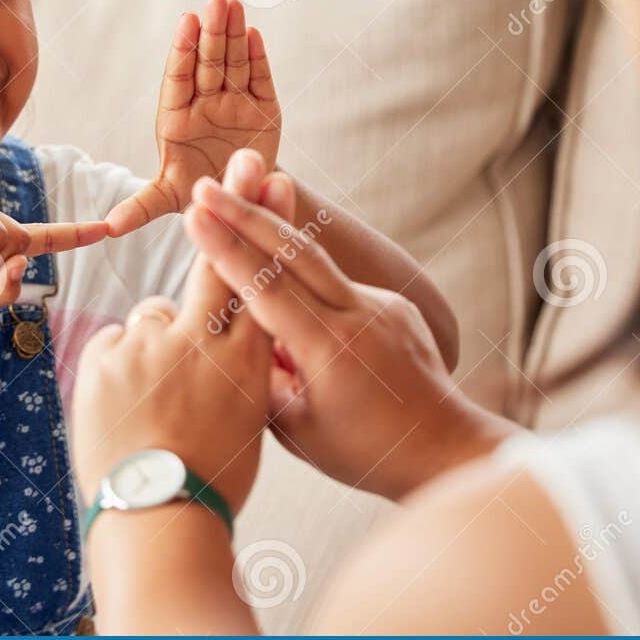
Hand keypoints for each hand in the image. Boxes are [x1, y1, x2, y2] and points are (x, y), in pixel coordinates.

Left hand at [73, 160, 272, 514]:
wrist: (155, 521)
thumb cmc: (212, 479)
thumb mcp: (250, 419)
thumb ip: (244, 366)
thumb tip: (237, 332)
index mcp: (247, 358)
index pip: (255, 274)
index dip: (258, 220)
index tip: (260, 171)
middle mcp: (202, 340)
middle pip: (210, 263)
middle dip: (221, 213)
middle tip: (234, 166)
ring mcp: (149, 345)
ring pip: (154, 316)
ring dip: (154, 344)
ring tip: (154, 401)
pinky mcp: (104, 357)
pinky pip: (115, 342)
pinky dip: (120, 365)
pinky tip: (126, 407)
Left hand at [106, 0, 280, 236]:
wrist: (242, 198)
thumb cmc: (198, 192)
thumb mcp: (169, 200)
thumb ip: (142, 206)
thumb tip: (107, 227)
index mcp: (177, 118)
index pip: (178, 79)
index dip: (184, 50)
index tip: (187, 22)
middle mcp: (205, 104)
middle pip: (207, 63)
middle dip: (211, 33)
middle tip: (215, 2)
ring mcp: (234, 102)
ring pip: (232, 63)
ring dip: (233, 33)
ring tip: (233, 5)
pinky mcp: (263, 107)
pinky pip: (259, 78)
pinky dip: (258, 57)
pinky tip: (253, 33)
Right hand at [182, 161, 516, 500]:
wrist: (445, 449)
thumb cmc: (365, 454)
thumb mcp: (298, 431)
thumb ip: (260, 379)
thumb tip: (232, 338)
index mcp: (330, 350)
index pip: (267, 288)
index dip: (226, 248)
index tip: (194, 215)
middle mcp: (359, 316)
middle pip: (294, 251)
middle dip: (246, 212)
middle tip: (207, 185)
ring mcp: (382, 305)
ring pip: (316, 263)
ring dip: (272, 235)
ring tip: (238, 207)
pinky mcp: (396, 304)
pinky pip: (339, 287)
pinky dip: (306, 284)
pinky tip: (293, 298)